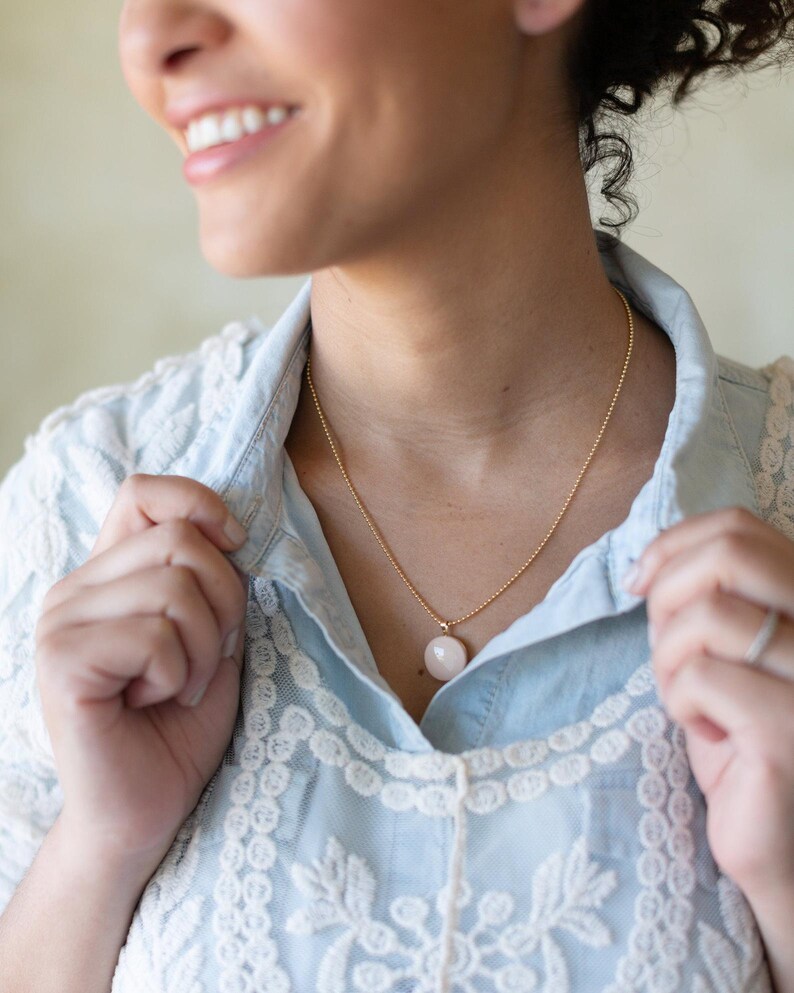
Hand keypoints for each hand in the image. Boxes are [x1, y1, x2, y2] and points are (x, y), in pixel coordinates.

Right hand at [35, 474, 248, 870]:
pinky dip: (180, 675)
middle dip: (225, 601)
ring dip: (204, 648)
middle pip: (180, 540)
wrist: (146, 810)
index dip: (200, 504)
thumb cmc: (181, 724)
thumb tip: (231, 530)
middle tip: (209, 656)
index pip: (143, 492)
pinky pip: (156, 636)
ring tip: (180, 685)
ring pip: (175, 588)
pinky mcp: (62, 662)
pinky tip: (154, 702)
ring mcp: (60, 623)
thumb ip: (211, 578)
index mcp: (107, 574)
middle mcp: (75, 588)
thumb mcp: (211, 635)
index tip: (235, 547)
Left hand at [624, 506, 793, 905]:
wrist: (779, 842)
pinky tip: (711, 737)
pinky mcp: (790, 728)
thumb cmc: (742, 745)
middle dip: (668, 594)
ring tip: (693, 703)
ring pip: (706, 616)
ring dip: (669, 660)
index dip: (674, 544)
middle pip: (729, 554)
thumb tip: (647, 568)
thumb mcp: (722, 658)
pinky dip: (680, 702)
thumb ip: (704, 605)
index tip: (639, 582)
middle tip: (668, 651)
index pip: (741, 527)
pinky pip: (699, 677)